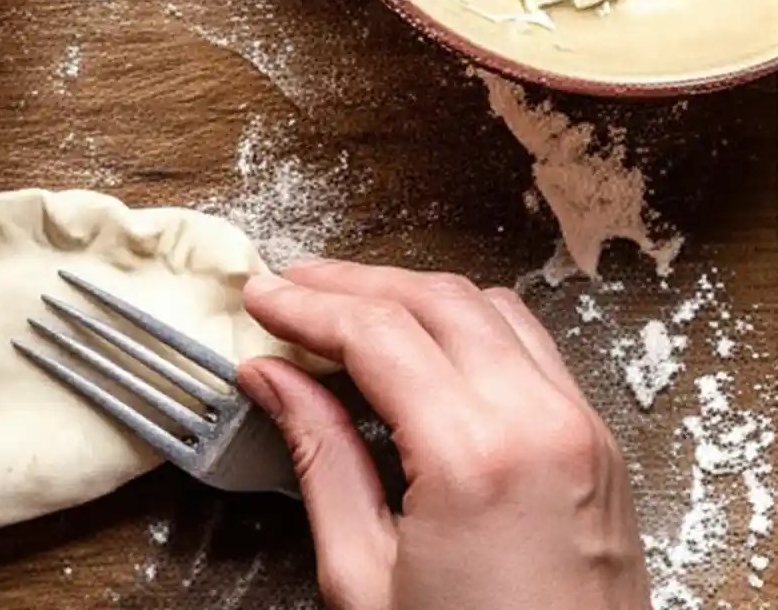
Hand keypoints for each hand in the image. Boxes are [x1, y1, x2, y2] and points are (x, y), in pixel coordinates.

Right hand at [236, 260, 650, 609]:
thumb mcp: (363, 575)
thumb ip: (319, 458)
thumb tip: (273, 381)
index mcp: (476, 459)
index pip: (378, 333)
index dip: (307, 306)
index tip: (261, 296)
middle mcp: (542, 425)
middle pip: (436, 299)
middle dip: (352, 283)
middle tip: (291, 287)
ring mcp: (581, 431)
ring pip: (489, 307)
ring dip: (411, 293)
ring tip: (347, 308)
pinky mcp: (596, 446)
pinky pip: (529, 347)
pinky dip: (467, 325)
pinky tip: (420, 345)